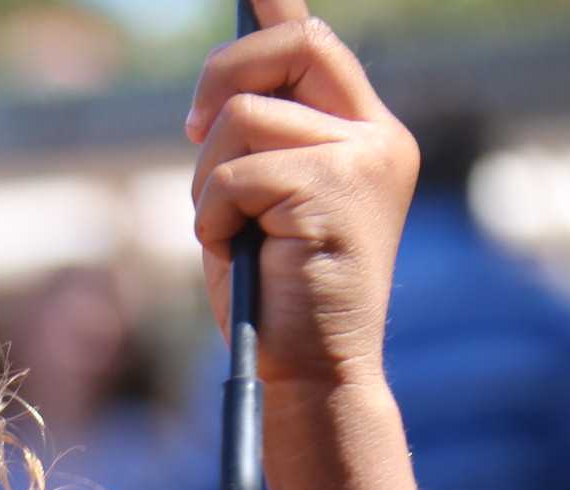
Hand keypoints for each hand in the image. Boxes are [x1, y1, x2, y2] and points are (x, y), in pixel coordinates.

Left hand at [188, 0, 417, 388]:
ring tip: (231, 231)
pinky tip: (238, 254)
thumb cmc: (275, 299)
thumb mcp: (259, 207)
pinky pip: (235, 173)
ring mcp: (364, 158)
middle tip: (191, 129)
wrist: (311, 374)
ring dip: (209, 178)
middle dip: (223, 75)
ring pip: (244, 117)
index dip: (273, 10)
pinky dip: (214, 215)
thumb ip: (255, 145)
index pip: (317, 42)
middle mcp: (378, 136)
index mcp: (366, 136)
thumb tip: (219, 93)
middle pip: (295, 43)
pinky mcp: (335, 186)